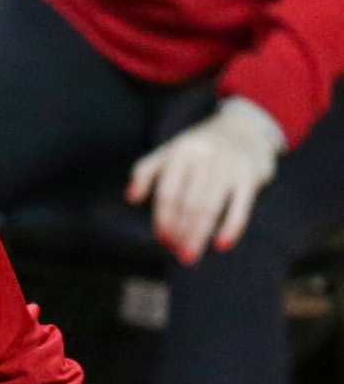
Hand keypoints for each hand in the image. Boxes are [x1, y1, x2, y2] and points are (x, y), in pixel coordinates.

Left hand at [127, 103, 279, 265]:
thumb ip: (145, 172)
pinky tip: (221, 245)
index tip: (163, 239)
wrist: (245, 128)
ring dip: (199, 235)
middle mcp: (206, 156)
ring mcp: (230, 165)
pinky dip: (231, 227)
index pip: (168, 193)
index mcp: (181, 151)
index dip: (164, 219)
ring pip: (210, 207)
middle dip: (181, 232)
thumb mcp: (169, 152)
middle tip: (177, 253)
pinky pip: (241, 206)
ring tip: (190, 255)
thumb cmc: (199, 148)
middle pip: (189, 203)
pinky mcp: (251, 175)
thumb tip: (132, 198)